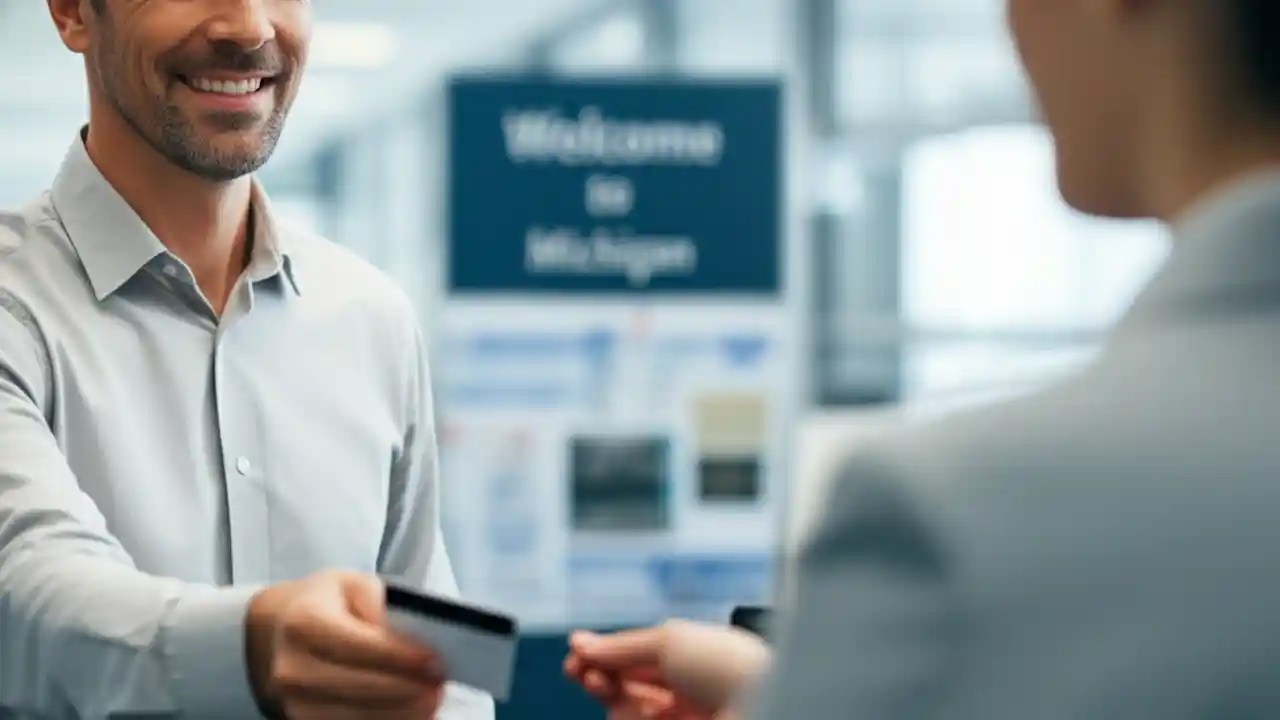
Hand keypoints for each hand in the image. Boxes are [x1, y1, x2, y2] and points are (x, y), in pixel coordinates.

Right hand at [246, 571, 445, 719]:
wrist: (282, 631)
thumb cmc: (328, 604)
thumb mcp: (352, 584)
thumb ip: (376, 602)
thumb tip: (400, 639)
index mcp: (303, 622)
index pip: (356, 645)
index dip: (397, 657)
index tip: (433, 661)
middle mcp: (292, 667)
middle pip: (357, 686)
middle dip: (404, 689)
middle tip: (439, 684)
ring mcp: (294, 701)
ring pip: (356, 715)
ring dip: (400, 712)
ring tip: (432, 699)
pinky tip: (411, 712)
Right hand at [565, 620, 770, 719]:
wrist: (768, 704)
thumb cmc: (729, 666)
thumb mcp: (669, 641)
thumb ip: (622, 646)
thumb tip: (579, 642)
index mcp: (690, 658)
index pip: (636, 658)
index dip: (604, 655)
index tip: (576, 654)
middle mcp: (685, 692)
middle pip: (626, 687)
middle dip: (599, 676)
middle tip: (582, 672)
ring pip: (627, 713)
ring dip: (609, 697)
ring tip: (603, 685)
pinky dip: (626, 717)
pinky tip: (633, 710)